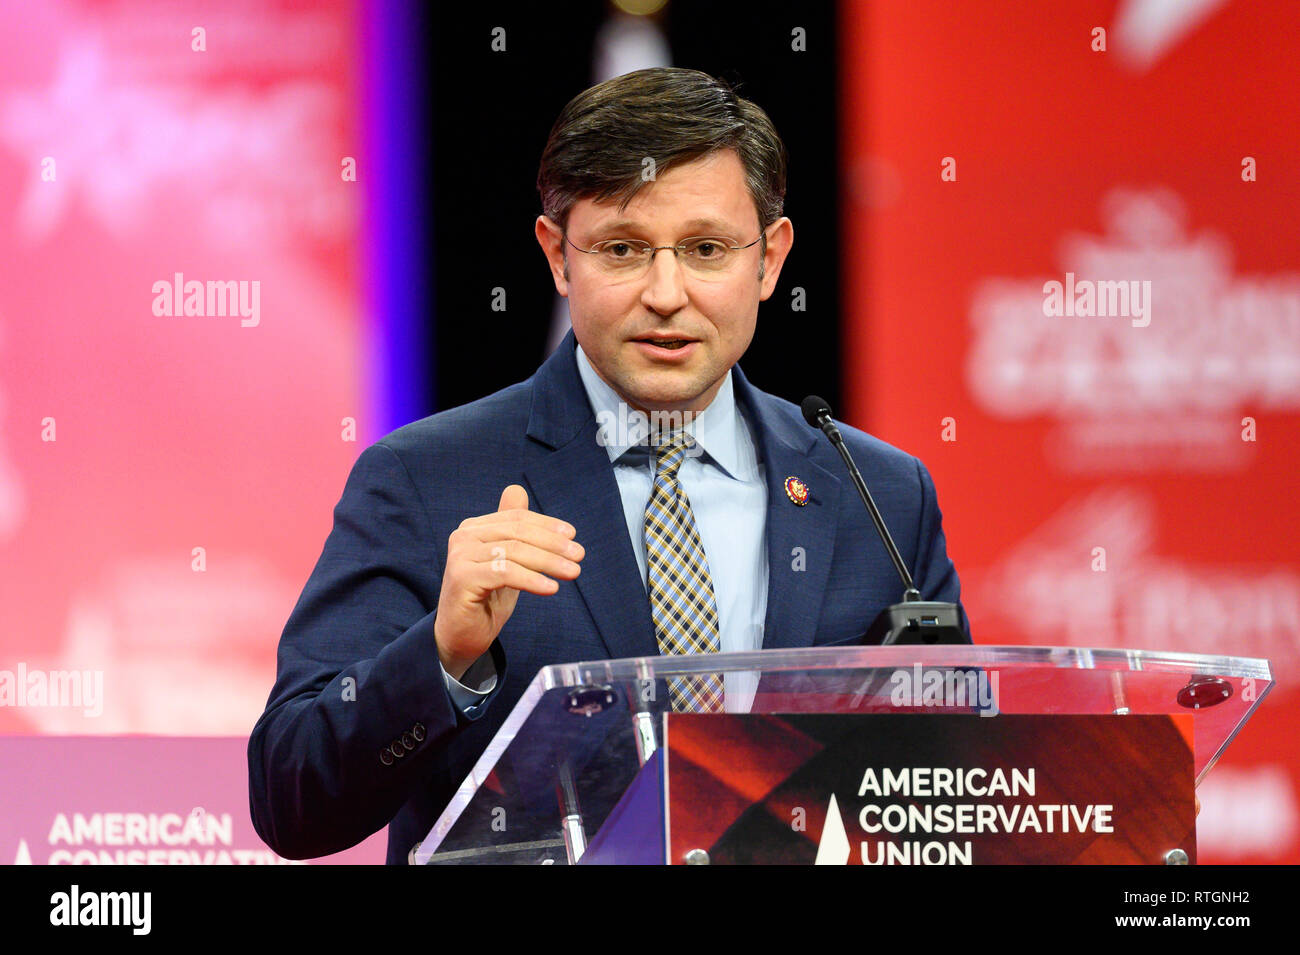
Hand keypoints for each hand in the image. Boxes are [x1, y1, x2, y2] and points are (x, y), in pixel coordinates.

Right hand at [434, 484, 582, 679]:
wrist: (459, 636)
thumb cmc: (486, 599)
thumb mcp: (507, 562)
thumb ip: (513, 531)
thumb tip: (518, 490)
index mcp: (474, 528)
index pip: (517, 518)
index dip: (547, 525)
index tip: (572, 536)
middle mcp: (463, 536)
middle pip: (518, 532)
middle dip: (553, 543)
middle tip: (579, 555)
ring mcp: (460, 556)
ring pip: (514, 551)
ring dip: (549, 561)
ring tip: (573, 572)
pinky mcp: (462, 578)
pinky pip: (505, 573)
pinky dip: (532, 580)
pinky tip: (551, 588)